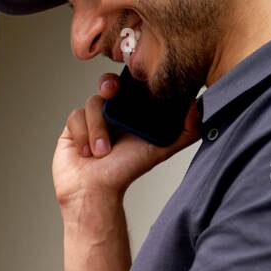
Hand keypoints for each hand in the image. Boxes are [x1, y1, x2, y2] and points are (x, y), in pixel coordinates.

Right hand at [52, 73, 199, 211]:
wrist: (94, 192)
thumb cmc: (124, 172)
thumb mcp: (160, 149)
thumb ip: (185, 131)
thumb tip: (197, 106)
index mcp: (131, 114)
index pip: (131, 85)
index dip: (131, 78)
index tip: (132, 81)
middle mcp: (110, 114)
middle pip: (108, 83)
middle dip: (108, 84)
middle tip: (111, 92)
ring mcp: (90, 120)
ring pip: (92, 104)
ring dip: (98, 129)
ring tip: (101, 152)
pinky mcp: (72, 128)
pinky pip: (75, 117)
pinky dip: (82, 134)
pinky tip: (86, 152)